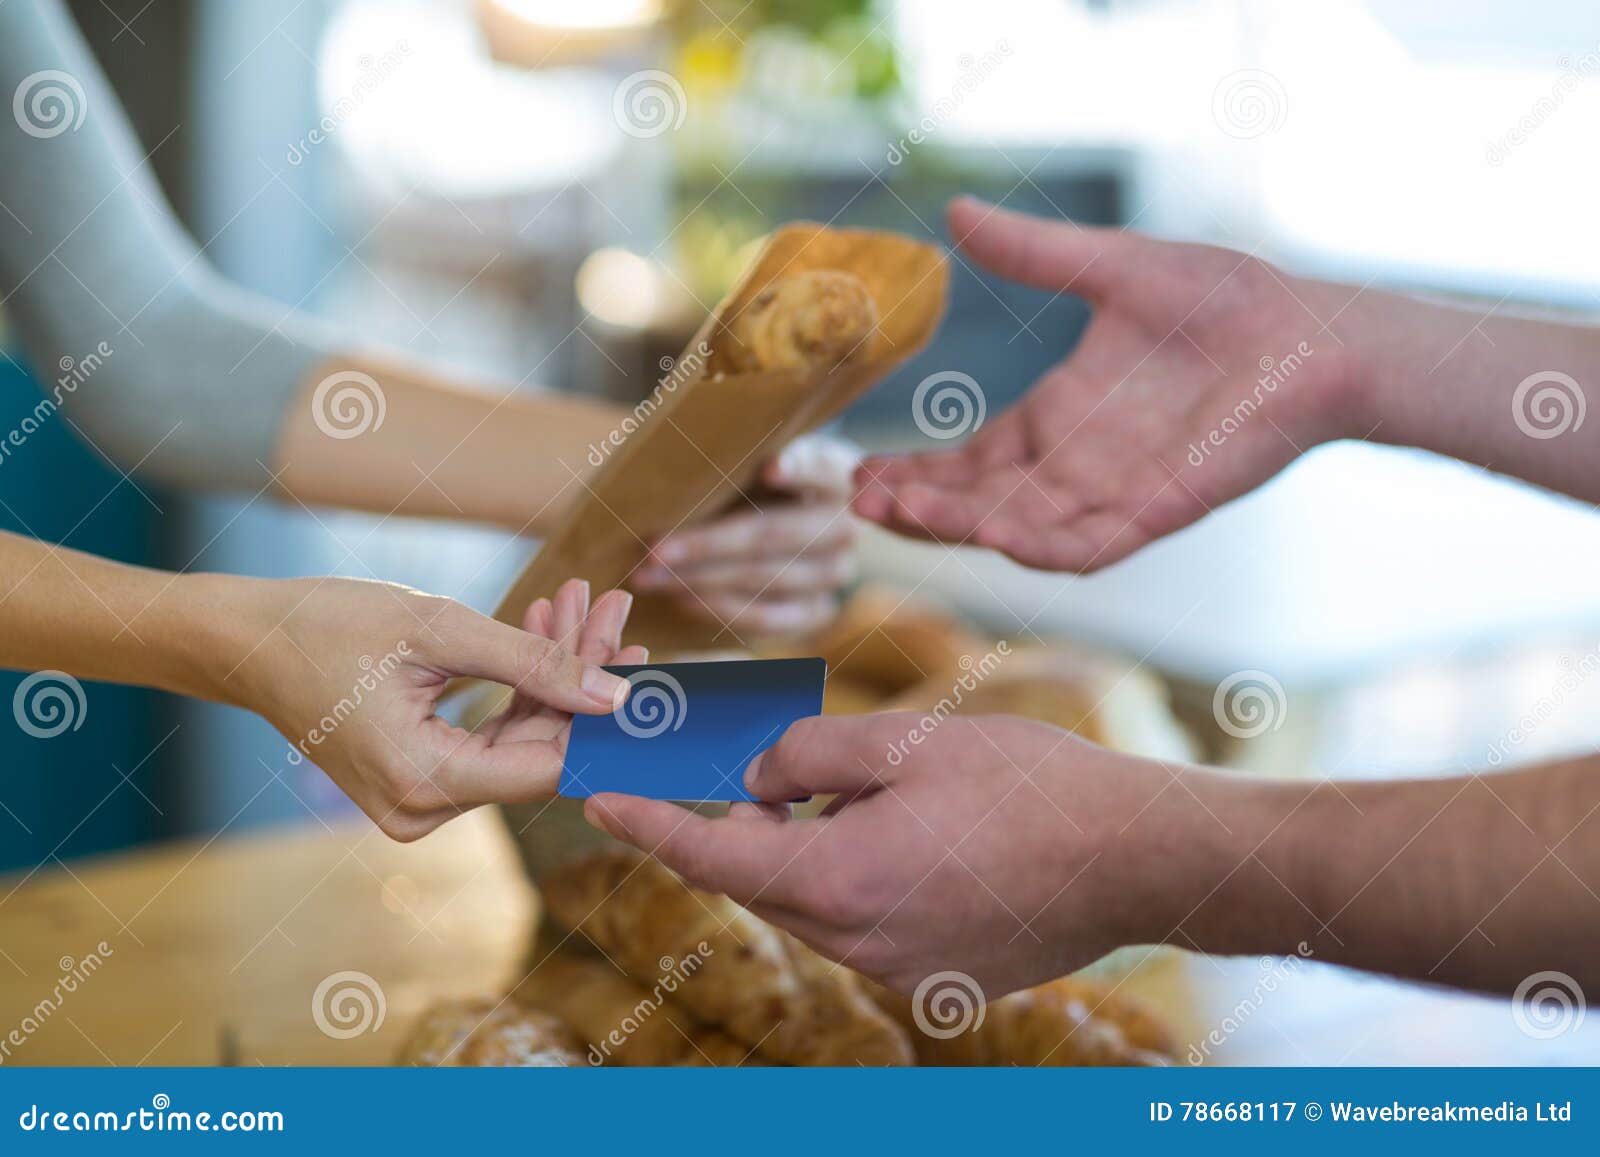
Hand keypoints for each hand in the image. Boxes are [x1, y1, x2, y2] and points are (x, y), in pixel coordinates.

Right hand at [212, 575, 639, 840]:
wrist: (245, 641)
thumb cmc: (327, 625)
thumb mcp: (439, 629)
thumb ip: (534, 664)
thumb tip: (616, 695)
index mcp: (425, 781)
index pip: (549, 765)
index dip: (602, 717)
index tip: (644, 661)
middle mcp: (424, 808)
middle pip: (538, 749)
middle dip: (580, 676)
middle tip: (612, 609)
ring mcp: (419, 800)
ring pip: (519, 739)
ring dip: (553, 674)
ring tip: (581, 603)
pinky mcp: (418, 779)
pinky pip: (488, 737)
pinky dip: (516, 688)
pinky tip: (542, 630)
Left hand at [582, 712, 1226, 997]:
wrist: (1139, 857)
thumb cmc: (1029, 783)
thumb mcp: (906, 740)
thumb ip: (809, 753)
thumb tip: (760, 781)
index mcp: (842, 881)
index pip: (712, 857)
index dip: (649, 825)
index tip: (600, 801)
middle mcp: (861, 943)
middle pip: (766, 882)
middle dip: (747, 828)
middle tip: (762, 771)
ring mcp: (904, 971)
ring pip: (818, 903)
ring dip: (815, 850)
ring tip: (872, 793)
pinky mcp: (941, 979)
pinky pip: (871, 924)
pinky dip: (863, 878)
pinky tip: (922, 837)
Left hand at [631, 434, 858, 634]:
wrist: (791, 518)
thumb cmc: (761, 480)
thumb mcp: (760, 456)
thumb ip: (744, 456)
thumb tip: (702, 459)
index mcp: (836, 476)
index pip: (822, 470)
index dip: (799, 471)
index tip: (769, 469)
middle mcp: (843, 528)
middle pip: (774, 535)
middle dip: (707, 543)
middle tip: (652, 550)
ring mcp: (835, 574)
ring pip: (763, 580)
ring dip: (699, 580)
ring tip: (650, 577)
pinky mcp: (817, 610)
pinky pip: (767, 619)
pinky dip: (719, 609)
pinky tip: (681, 598)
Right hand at [854, 198, 1359, 571]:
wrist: (1310, 330)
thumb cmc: (1224, 299)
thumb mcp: (1109, 266)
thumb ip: (1034, 252)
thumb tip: (957, 213)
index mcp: (1055, 420)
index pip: (967, 463)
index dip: (913, 472)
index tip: (859, 471)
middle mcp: (1073, 468)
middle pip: (976, 503)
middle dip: (917, 505)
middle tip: (858, 497)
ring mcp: (1111, 495)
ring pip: (1017, 529)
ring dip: (959, 526)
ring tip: (897, 507)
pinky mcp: (1155, 510)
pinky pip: (1087, 545)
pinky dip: (1040, 545)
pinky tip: (996, 533)